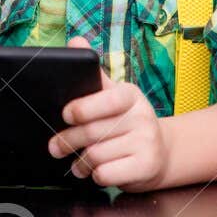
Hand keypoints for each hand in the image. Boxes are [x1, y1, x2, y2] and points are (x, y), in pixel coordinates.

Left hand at [47, 38, 167, 189]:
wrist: (161, 153)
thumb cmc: (128, 122)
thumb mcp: (115, 95)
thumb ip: (94, 74)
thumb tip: (76, 40)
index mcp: (130, 95)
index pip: (106, 99)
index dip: (82, 109)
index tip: (65, 115)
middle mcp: (142, 116)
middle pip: (92, 131)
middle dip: (67, 141)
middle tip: (55, 147)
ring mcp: (147, 142)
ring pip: (97, 155)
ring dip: (81, 162)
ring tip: (79, 162)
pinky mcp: (147, 167)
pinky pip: (107, 174)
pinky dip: (96, 176)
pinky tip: (97, 171)